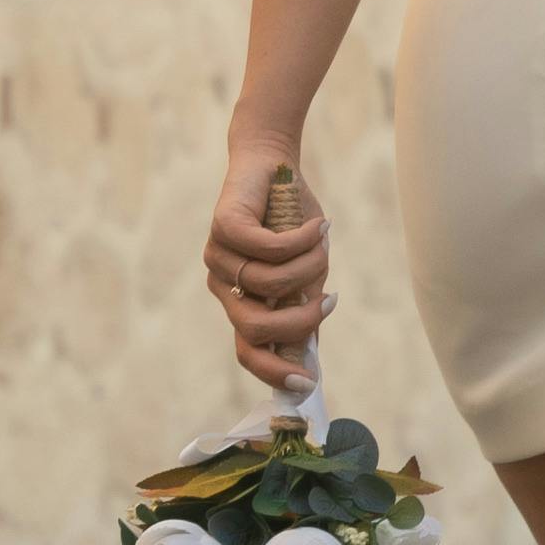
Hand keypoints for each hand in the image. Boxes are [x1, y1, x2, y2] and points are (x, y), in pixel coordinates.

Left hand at [204, 139, 331, 385]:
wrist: (275, 162)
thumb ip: (305, 305)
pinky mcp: (222, 227)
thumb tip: (311, 355)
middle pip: (254, 328)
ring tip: (322, 243)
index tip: (308, 382)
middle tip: (327, 301)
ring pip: (269, 284)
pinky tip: (318, 227)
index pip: (247, 350)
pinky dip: (301, 239)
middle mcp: (224, 284)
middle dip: (297, 322)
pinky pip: (267, 249)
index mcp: (242, 300)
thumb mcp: (307, 269)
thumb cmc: (294, 218)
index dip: (274, 371)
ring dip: (309, 266)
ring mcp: (217, 257)